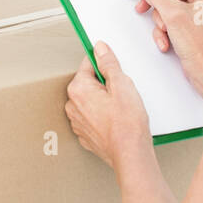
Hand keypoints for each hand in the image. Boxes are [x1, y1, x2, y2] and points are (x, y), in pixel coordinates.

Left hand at [65, 41, 150, 170]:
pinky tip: (116, 120)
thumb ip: (108, 64)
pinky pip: (93, 117)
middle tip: (121, 93)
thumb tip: (100, 49)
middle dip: (105, 85)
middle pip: (89, 83)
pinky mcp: (86, 135)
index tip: (114, 68)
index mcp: (78, 89)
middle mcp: (73, 106)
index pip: (88, 64)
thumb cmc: (127, 124)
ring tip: (120, 109)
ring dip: (103, 101)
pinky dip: (103, 116)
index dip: (105, 64)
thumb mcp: (122, 85)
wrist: (130, 154)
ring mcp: (78, 122)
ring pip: (91, 101)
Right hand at [132, 0, 202, 100]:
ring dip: (161, 21)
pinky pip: (171, 20)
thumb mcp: (173, 16)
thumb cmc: (201, 47)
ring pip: (168, 8)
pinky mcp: (192, 26)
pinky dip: (165, 31)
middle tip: (142, 7)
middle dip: (157, 5)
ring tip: (164, 31)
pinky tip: (166, 42)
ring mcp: (199, 13)